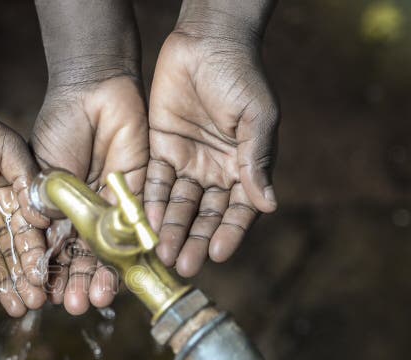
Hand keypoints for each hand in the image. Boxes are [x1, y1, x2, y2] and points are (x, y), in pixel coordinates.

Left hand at [0, 98, 47, 317]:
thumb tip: (45, 220)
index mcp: (18, 199)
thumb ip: (28, 183)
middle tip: (30, 306)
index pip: (31, 235)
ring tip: (10, 308)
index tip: (44, 282)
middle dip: (21, 281)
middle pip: (12, 255)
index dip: (38, 259)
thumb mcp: (10, 152)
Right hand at [31, 75, 148, 313]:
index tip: (43, 297)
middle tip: (75, 305)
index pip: (53, 252)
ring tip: (99, 297)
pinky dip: (136, 251)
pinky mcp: (140, 197)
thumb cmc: (60, 127)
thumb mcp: (43, 171)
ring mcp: (112, 210)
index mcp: (58, 213)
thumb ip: (44, 207)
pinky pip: (139, 229)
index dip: (48, 275)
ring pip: (110, 252)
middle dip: (78, 282)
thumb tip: (37, 242)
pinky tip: (129, 273)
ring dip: (104, 276)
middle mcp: (86, 217)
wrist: (95, 91)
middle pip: (83, 258)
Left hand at [145, 30, 278, 276]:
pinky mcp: (160, 151)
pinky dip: (148, 203)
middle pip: (204, 215)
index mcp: (244, 168)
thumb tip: (268, 206)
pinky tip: (143, 223)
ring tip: (160, 253)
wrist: (207, 42)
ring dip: (169, 230)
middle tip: (182, 265)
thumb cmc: (241, 77)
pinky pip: (153, 183)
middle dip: (193, 240)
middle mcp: (215, 172)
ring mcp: (187, 163)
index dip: (229, 233)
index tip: (217, 253)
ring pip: (177, 205)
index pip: (238, 211)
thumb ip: (256, 162)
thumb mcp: (256, 119)